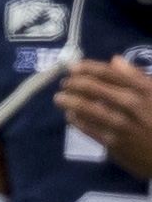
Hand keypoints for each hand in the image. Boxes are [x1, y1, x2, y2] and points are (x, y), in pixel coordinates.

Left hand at [55, 57, 151, 176]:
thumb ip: (136, 77)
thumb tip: (115, 60)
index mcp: (143, 89)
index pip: (109, 72)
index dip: (87, 68)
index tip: (73, 67)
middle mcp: (131, 103)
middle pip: (92, 87)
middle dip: (73, 83)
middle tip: (64, 83)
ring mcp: (120, 123)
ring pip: (85, 107)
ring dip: (68, 100)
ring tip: (59, 98)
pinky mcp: (112, 142)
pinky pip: (86, 127)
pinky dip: (74, 119)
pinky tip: (70, 115)